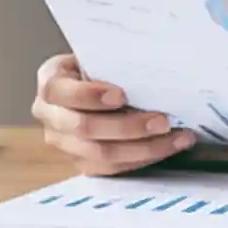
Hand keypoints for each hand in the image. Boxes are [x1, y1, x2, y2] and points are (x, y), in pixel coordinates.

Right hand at [32, 53, 195, 175]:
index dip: (90, 95)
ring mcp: (65, 144)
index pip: (61, 92)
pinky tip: (169, 147)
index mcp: (51, 83)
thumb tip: (154, 69)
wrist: (100, 89)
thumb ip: (114, 65)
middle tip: (163, 121)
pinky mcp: (83, 164)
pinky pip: (114, 168)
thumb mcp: (101, 59)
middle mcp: (51, 116)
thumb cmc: (104, 70)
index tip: (121, 95)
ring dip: (145, 147)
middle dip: (128, 126)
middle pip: (84, 128)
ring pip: (102, 154)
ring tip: (177, 138)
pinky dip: (145, 158)